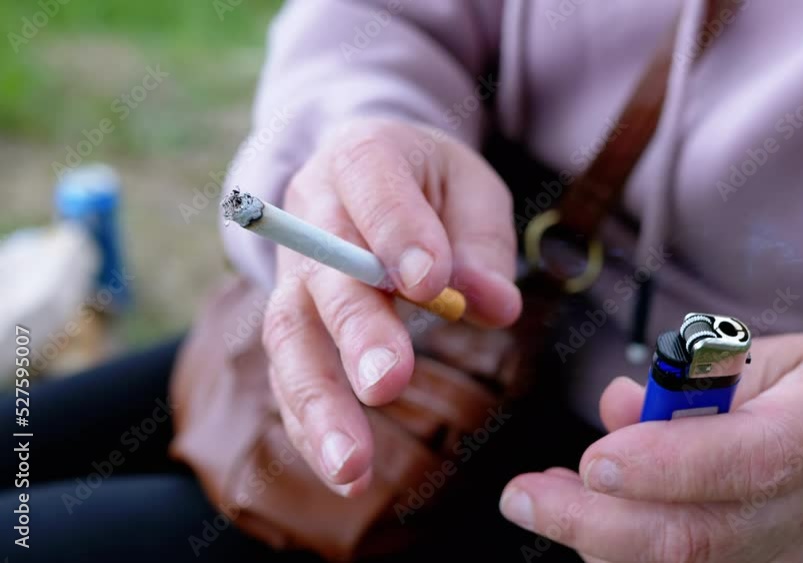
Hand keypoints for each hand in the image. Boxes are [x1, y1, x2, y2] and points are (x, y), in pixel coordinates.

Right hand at [261, 117, 520, 494]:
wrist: (370, 172)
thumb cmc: (431, 183)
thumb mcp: (472, 188)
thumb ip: (481, 242)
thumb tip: (492, 303)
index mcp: (361, 155)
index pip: (371, 184)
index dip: (396, 231)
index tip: (429, 281)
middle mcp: (310, 212)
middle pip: (324, 274)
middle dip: (356, 331)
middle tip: (388, 383)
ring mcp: (293, 270)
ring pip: (292, 336)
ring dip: (319, 403)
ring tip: (351, 465)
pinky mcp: (292, 320)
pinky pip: (290, 372)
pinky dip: (312, 423)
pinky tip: (341, 470)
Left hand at [500, 334, 802, 561]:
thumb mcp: (763, 355)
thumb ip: (688, 382)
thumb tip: (613, 410)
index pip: (747, 459)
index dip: (665, 466)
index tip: (591, 462)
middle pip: (702, 538)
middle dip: (597, 524)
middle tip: (523, 497)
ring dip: (598, 540)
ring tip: (541, 498)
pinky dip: (628, 552)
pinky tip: (587, 518)